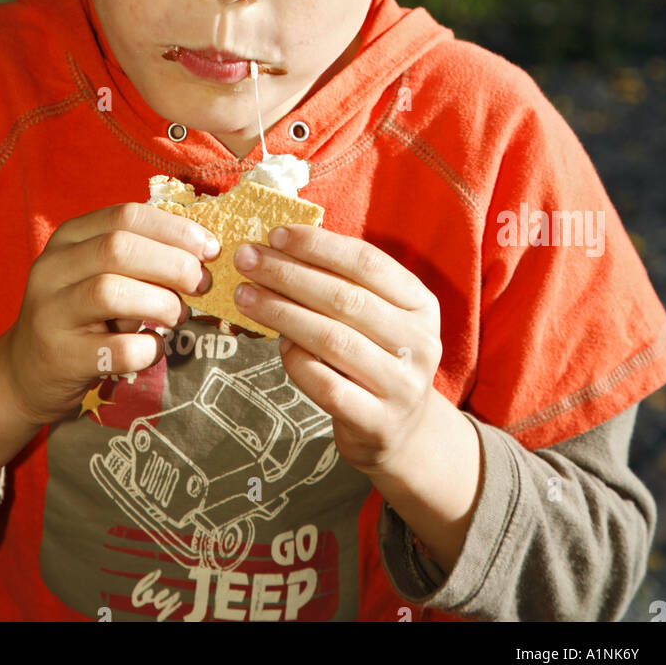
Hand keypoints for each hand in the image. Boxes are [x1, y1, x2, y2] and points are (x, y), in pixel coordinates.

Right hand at [3, 203, 218, 425]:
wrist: (26, 372)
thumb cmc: (81, 316)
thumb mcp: (101, 274)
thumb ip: (140, 258)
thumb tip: (201, 253)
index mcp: (69, 238)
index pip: (126, 215)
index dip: (175, 229)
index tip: (209, 248)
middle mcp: (52, 268)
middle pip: (119, 248)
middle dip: (172, 263)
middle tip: (200, 284)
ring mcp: (50, 312)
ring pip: (111, 291)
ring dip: (160, 302)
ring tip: (177, 315)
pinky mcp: (58, 357)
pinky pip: (115, 349)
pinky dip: (147, 348)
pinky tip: (152, 347)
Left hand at [232, 226, 441, 476]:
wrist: (402, 430)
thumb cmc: (375, 357)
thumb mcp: (377, 316)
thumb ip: (343, 284)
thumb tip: (278, 248)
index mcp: (420, 303)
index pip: (367, 262)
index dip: (318, 246)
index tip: (276, 234)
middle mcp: (419, 342)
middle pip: (345, 298)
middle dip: (288, 274)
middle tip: (246, 261)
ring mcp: (401, 385)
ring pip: (332, 339)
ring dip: (281, 312)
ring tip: (245, 296)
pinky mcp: (377, 421)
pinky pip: (327, 385)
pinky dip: (296, 360)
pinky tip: (277, 344)